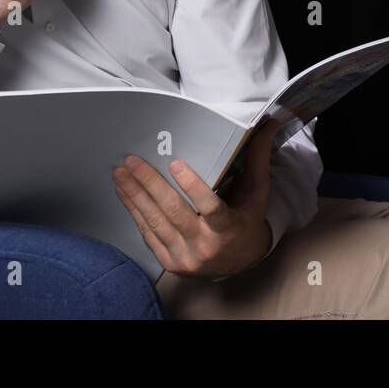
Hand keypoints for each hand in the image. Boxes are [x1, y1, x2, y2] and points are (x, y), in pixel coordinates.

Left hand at [112, 117, 283, 278]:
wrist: (238, 264)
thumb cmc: (246, 220)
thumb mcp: (256, 193)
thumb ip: (257, 159)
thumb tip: (268, 124)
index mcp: (229, 228)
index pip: (210, 207)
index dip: (192, 186)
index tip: (175, 163)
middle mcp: (206, 246)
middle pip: (173, 212)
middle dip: (149, 184)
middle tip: (132, 161)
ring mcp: (185, 257)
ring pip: (155, 223)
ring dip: (134, 196)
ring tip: (120, 173)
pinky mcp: (170, 263)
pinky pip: (148, 235)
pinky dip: (134, 212)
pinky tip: (124, 194)